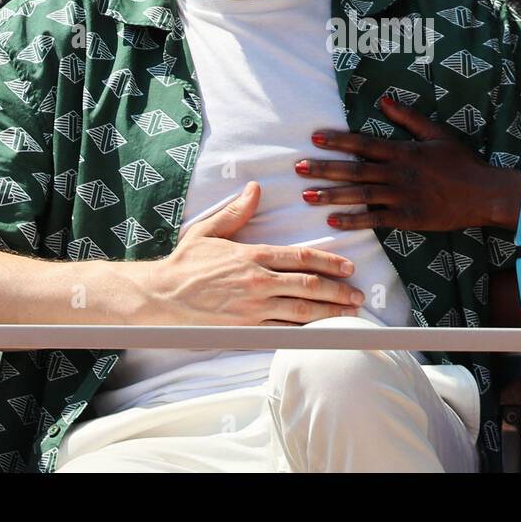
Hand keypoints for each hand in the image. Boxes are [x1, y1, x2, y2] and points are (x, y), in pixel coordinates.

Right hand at [149, 181, 364, 324]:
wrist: (161, 296)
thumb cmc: (185, 263)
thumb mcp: (209, 230)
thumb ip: (237, 211)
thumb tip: (255, 188)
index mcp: (253, 256)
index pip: (301, 258)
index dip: (330, 262)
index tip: (348, 266)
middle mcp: (258, 282)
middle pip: (309, 286)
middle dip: (339, 291)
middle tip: (359, 294)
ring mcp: (253, 308)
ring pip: (301, 312)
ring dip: (330, 313)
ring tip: (350, 314)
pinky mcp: (246, 329)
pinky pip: (283, 332)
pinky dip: (306, 333)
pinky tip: (321, 333)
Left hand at [295, 96, 516, 231]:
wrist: (483, 193)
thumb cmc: (462, 161)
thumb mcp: (437, 133)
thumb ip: (408, 118)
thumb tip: (383, 100)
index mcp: (403, 151)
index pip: (363, 143)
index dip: (337, 141)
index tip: (314, 138)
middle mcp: (397, 173)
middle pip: (354, 169)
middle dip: (323, 168)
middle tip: (297, 168)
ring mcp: (401, 196)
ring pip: (359, 194)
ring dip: (331, 194)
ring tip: (306, 195)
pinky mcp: (406, 217)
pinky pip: (374, 219)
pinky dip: (353, 219)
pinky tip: (333, 220)